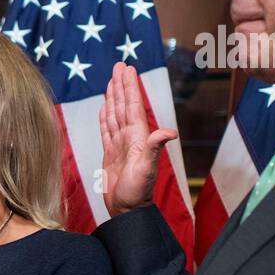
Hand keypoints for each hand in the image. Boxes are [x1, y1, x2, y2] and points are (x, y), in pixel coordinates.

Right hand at [99, 61, 177, 216]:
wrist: (127, 209)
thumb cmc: (137, 191)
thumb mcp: (147, 169)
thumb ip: (155, 148)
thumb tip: (169, 133)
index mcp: (138, 136)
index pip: (132, 105)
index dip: (129, 87)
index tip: (127, 69)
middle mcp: (130, 137)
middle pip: (123, 105)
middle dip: (120, 85)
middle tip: (119, 66)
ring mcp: (120, 144)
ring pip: (114, 114)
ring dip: (112, 96)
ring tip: (111, 80)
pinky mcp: (111, 152)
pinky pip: (106, 129)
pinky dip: (104, 115)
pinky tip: (104, 106)